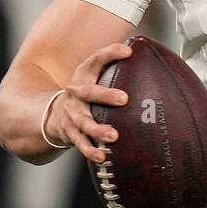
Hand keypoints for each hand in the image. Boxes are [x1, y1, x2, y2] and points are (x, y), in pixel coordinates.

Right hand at [48, 42, 132, 162]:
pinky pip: (80, 142)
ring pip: (83, 122)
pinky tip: (102, 156)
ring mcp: (71, 114)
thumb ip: (118, 68)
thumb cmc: (88, 91)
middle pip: (87, 92)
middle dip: (104, 95)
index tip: (128, 51)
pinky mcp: (70, 132)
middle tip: (124, 99)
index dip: (110, 53)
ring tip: (113, 136)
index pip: (95, 59)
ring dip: (97, 130)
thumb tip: (151, 57)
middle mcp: (75, 93)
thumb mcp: (96, 75)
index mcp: (84, 75)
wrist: (54, 113)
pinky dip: (91, 151)